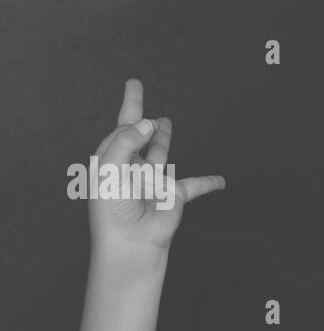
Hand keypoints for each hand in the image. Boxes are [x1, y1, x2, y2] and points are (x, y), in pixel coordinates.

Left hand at [86, 78, 225, 255]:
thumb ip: (125, 142)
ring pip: (159, 152)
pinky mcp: (172, 195)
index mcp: (112, 163)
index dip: (128, 115)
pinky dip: (208, 182)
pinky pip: (195, 185)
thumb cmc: (113, 209)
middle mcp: (131, 169)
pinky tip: (220, 181)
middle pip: (136, 135)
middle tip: (135, 87)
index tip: (136, 101)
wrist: (130, 243)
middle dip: (136, 114)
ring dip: (163, 138)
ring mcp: (152, 181)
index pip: (119, 132)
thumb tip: (147, 124)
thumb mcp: (110, 170)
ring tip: (164, 121)